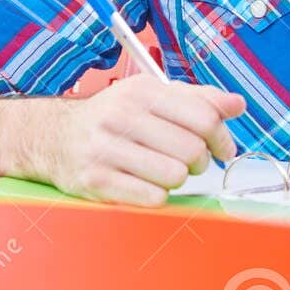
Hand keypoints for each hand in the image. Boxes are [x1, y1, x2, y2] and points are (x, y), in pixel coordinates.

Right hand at [45, 74, 245, 206]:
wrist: (53, 136)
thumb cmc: (111, 117)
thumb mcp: (150, 96)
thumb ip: (197, 98)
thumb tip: (237, 105)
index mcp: (141, 92)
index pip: (203, 117)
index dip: (222, 137)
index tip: (223, 148)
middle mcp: (121, 116)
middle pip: (192, 150)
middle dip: (199, 161)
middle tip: (190, 161)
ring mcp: (107, 149)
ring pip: (175, 177)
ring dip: (177, 179)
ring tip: (164, 171)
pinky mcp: (97, 180)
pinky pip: (153, 197)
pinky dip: (158, 195)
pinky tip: (146, 183)